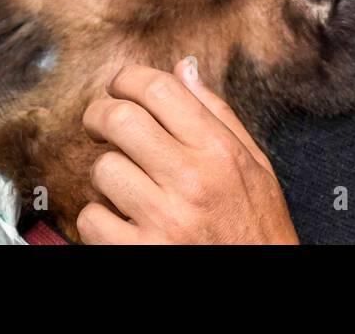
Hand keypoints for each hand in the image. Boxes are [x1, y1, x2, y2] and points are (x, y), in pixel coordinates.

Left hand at [76, 57, 299, 243]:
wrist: (262, 287)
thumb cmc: (257, 227)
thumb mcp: (254, 164)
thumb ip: (216, 113)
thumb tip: (182, 67)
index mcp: (219, 150)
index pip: (158, 88)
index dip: (126, 79)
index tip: (118, 87)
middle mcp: (192, 179)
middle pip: (120, 118)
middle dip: (99, 115)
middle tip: (100, 125)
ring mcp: (165, 219)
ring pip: (102, 169)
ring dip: (106, 175)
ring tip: (126, 185)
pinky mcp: (142, 253)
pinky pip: (93, 219)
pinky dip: (100, 219)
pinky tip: (122, 221)